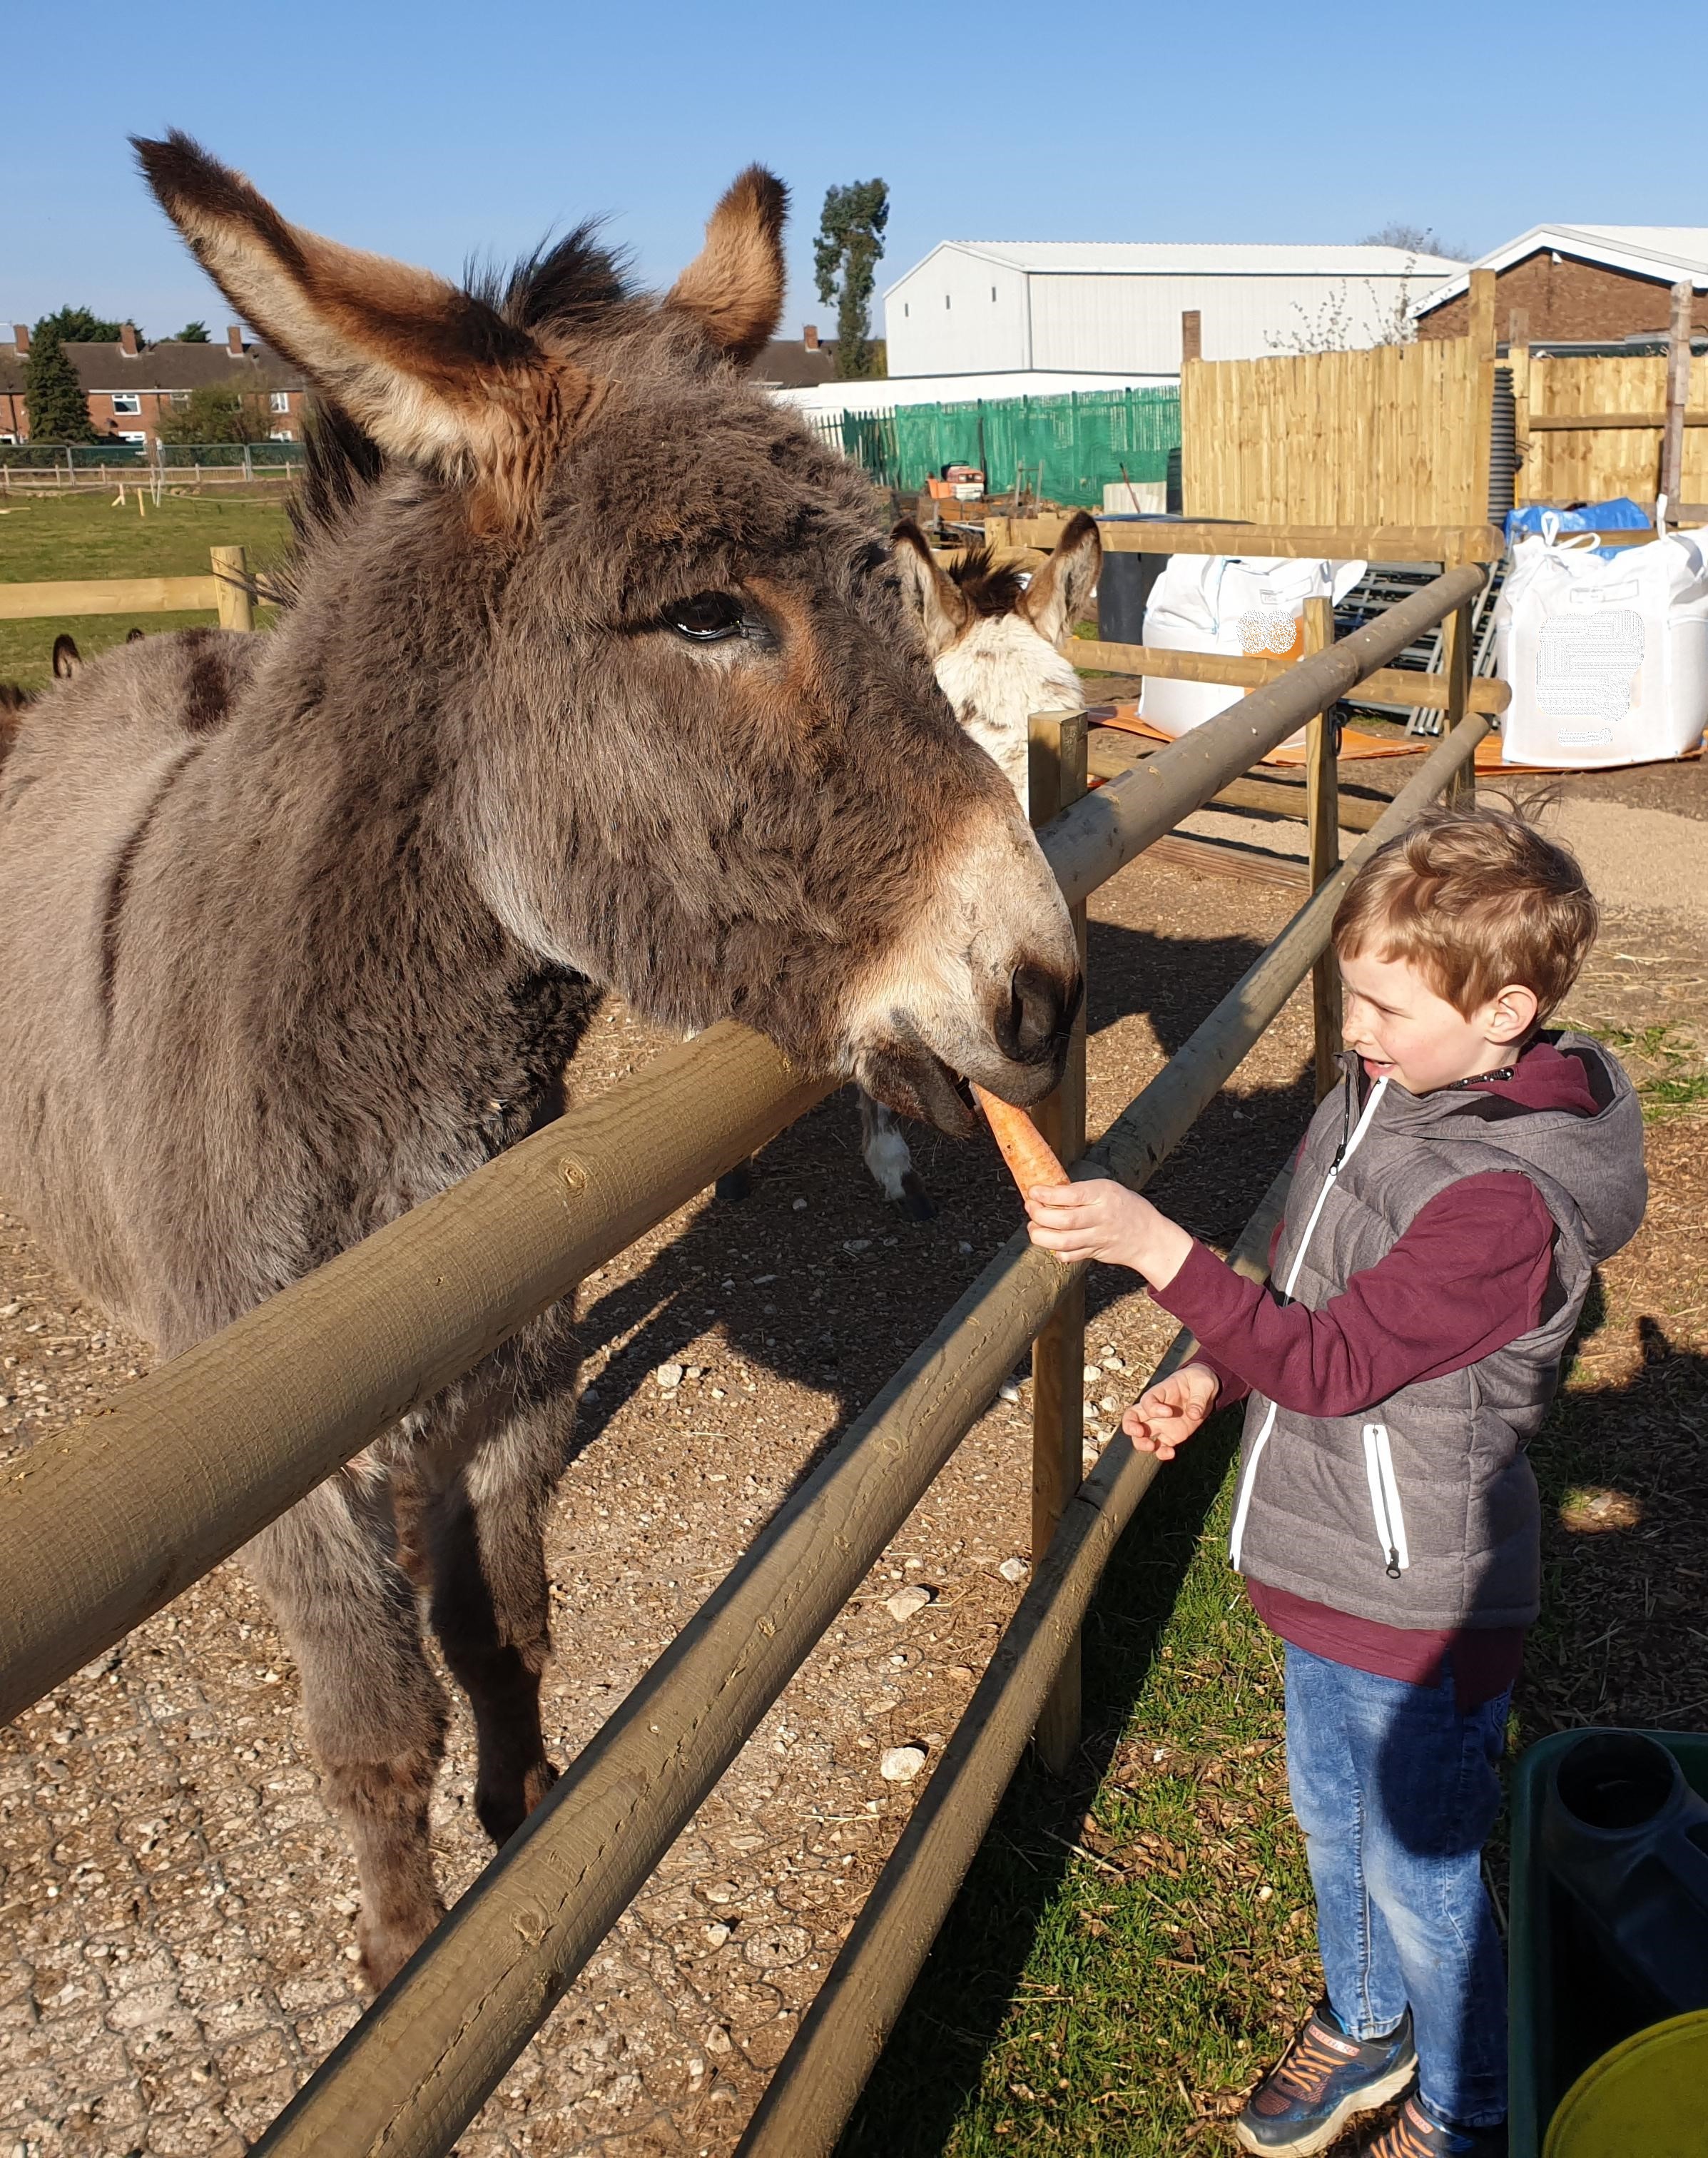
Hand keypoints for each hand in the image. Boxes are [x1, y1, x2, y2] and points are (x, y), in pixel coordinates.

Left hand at [1024, 1176, 1193, 1285]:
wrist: (1149, 1237)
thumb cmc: (1126, 1207)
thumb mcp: (1108, 1190)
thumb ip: (1082, 1192)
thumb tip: (1048, 1192)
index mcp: (1104, 1195)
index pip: (1071, 1195)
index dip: (1047, 1194)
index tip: (1033, 1191)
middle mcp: (1100, 1217)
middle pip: (1063, 1220)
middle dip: (1039, 1214)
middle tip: (1030, 1207)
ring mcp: (1097, 1238)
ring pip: (1062, 1241)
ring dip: (1040, 1235)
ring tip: (1033, 1227)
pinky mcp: (1094, 1252)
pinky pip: (1069, 1256)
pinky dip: (1055, 1251)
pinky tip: (1050, 1243)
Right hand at [1122, 1363, 1219, 1460]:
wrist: (1205, 1391)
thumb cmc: (1199, 1382)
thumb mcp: (1203, 1384)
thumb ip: (1198, 1399)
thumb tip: (1193, 1414)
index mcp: (1160, 1393)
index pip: (1147, 1400)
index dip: (1153, 1408)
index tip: (1169, 1412)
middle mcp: (1155, 1410)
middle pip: (1132, 1417)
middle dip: (1130, 1426)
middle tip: (1140, 1433)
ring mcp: (1161, 1424)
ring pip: (1140, 1436)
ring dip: (1141, 1443)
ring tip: (1152, 1447)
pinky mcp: (1170, 1436)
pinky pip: (1160, 1446)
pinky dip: (1161, 1453)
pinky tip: (1171, 1453)